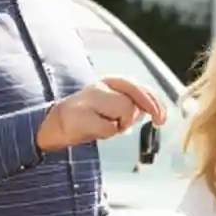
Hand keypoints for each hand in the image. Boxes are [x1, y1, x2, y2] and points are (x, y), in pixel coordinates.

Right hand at [37, 76, 166, 151]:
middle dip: (147, 108)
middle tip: (158, 122)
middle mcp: (100, 86)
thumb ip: (132, 104)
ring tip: (104, 124)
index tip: (161, 118)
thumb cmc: (88, 118)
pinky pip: (107, 128)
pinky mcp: (80, 115)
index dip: (153, 101)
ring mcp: (89, 99)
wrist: (55, 126)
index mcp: (109, 82)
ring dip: (120, 124)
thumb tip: (152, 109)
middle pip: (132, 96)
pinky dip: (106, 133)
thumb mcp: (114, 107)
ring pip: (123, 110)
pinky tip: (93, 129)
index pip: (136, 86)